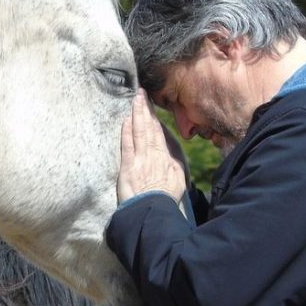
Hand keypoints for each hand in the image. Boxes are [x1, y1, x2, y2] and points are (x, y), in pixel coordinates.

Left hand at [118, 89, 187, 203]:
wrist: (153, 212)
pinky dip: (127, 130)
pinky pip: (128, 144)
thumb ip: (174, 162)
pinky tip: (126, 119)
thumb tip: (169, 149)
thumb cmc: (166, 200)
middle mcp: (156, 156)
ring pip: (140, 132)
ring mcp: (141, 160)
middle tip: (142, 93)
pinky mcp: (128, 167)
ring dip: (137, 114)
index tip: (151, 106)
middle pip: (150, 128)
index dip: (155, 118)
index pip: (160, 134)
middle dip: (145, 109)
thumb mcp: (178, 180)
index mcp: (168, 159)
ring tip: (136, 99)